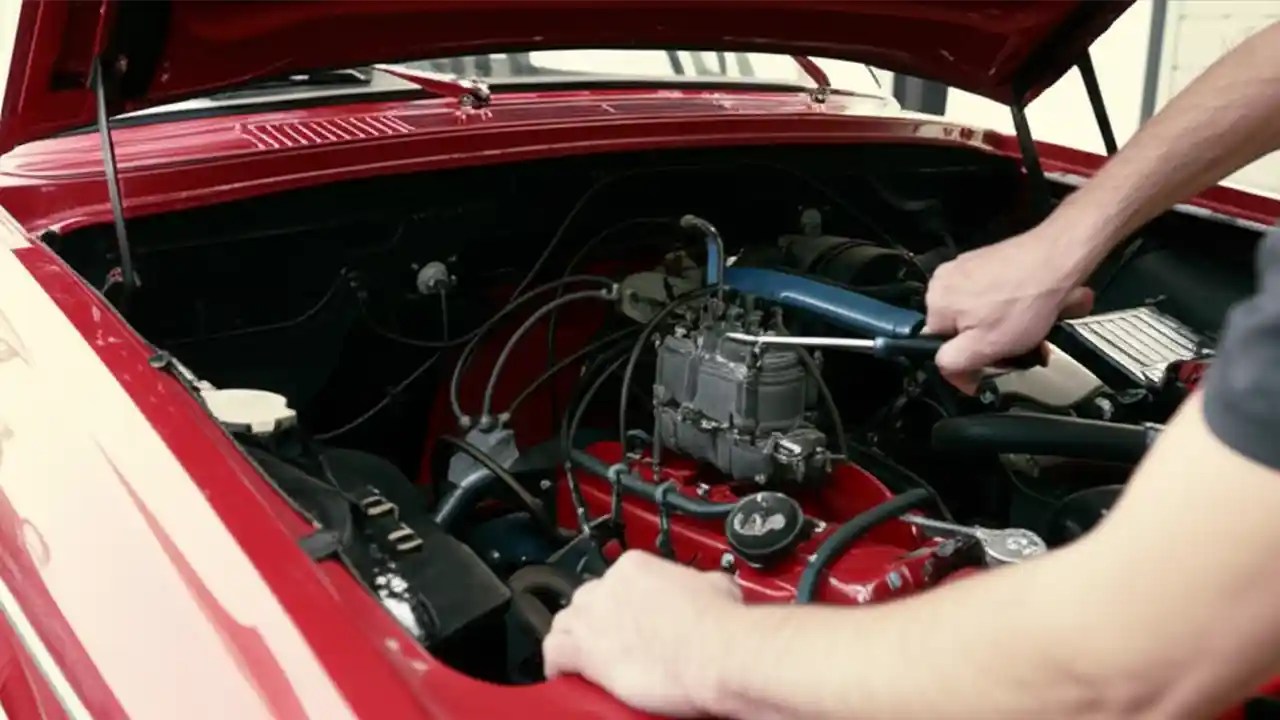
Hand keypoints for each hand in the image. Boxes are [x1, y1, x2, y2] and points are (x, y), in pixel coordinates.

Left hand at [543, 550, 742, 716]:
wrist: (715, 652)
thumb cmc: (720, 625)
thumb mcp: (718, 585)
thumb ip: (702, 582)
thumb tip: (709, 587)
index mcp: (636, 567)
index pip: (615, 581)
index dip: (622, 603)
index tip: (631, 618)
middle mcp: (608, 586)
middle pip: (587, 600)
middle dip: (596, 619)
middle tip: (613, 639)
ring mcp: (592, 617)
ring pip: (565, 623)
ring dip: (573, 639)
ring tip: (587, 658)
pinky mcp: (584, 651)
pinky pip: (554, 652)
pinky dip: (557, 664)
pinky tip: (567, 674)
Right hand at [924, 230, 1094, 392]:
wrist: (1058, 259)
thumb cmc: (1027, 298)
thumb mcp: (986, 347)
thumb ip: (953, 362)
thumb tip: (947, 371)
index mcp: (936, 303)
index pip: (940, 348)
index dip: (967, 365)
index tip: (990, 370)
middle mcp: (945, 282)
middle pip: (962, 330)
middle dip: (991, 344)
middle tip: (1019, 349)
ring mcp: (967, 268)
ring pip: (979, 315)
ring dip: (1004, 328)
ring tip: (1032, 329)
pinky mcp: (987, 262)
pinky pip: (992, 296)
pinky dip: (1010, 308)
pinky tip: (1031, 310)